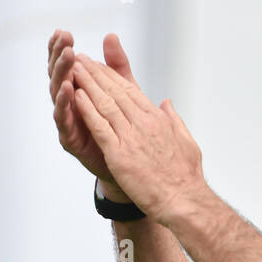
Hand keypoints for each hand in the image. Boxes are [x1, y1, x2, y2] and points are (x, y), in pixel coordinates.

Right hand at [48, 30, 134, 195]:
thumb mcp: (124, 92)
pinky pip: (64, 119)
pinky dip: (64, 104)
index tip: (64, 33)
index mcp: (80, 90)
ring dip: (62, 75)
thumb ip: (117, 66)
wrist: (133, 166)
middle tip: (64, 40)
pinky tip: (68, 89)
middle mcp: (70, 103)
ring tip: (68, 60)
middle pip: (59, 75)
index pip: (67, 65)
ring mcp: (69, 121)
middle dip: (60, 56)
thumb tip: (110, 36)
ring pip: (58, 94)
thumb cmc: (126, 127)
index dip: (62, 49)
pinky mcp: (70, 139)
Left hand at [71, 55, 206, 223]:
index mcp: (158, 119)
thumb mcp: (187, 142)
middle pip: (115, 92)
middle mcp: (144, 123)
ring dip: (87, 85)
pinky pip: (99, 126)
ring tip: (74, 71)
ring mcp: (131, 138)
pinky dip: (86, 109)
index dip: (112, 76)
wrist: (183, 201)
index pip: (131, 91)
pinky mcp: (119, 154)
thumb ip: (174, 120)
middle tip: (81, 60)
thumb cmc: (187, 177)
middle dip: (96, 73)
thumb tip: (167, 103)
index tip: (100, 66)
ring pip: (105, 104)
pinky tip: (76, 97)